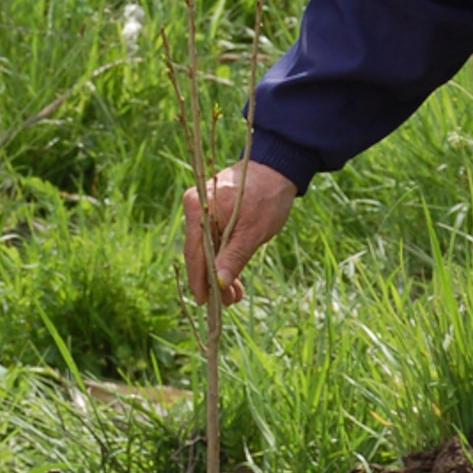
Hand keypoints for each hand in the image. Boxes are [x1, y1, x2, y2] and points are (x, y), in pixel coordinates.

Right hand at [183, 162, 297, 304]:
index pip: (194, 252)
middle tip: (229, 302)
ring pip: (206, 251)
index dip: (199, 280)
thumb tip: (218, 284)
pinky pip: (212, 242)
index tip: (206, 303)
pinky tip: (234, 280)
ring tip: (236, 295)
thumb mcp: (253, 232)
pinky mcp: (212, 214)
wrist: (277, 170)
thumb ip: (233, 257)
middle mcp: (195, 207)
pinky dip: (223, 259)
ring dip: (220, 273)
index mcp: (200, 207)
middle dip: (213, 280)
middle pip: (199, 253)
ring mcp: (202, 210)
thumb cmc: (267, 196)